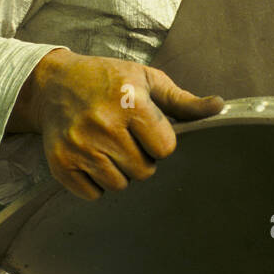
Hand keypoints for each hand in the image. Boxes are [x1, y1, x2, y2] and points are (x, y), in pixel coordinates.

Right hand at [8, 48, 223, 200]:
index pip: (165, 148)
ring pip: (120, 185)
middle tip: (127, 138)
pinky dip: (96, 182)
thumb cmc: (108, 80)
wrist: (53, 83)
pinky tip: (92, 157)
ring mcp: (79, 146)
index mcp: (129, 101)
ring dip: (120, 172)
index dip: (161, 142)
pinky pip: (93, 194)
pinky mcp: (60, 164)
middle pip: (144, 171)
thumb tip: (220, 108)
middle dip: (141, 158)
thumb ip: (183, 101)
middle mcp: (102, 125)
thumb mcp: (147, 79)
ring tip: (110, 147)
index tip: (148, 129)